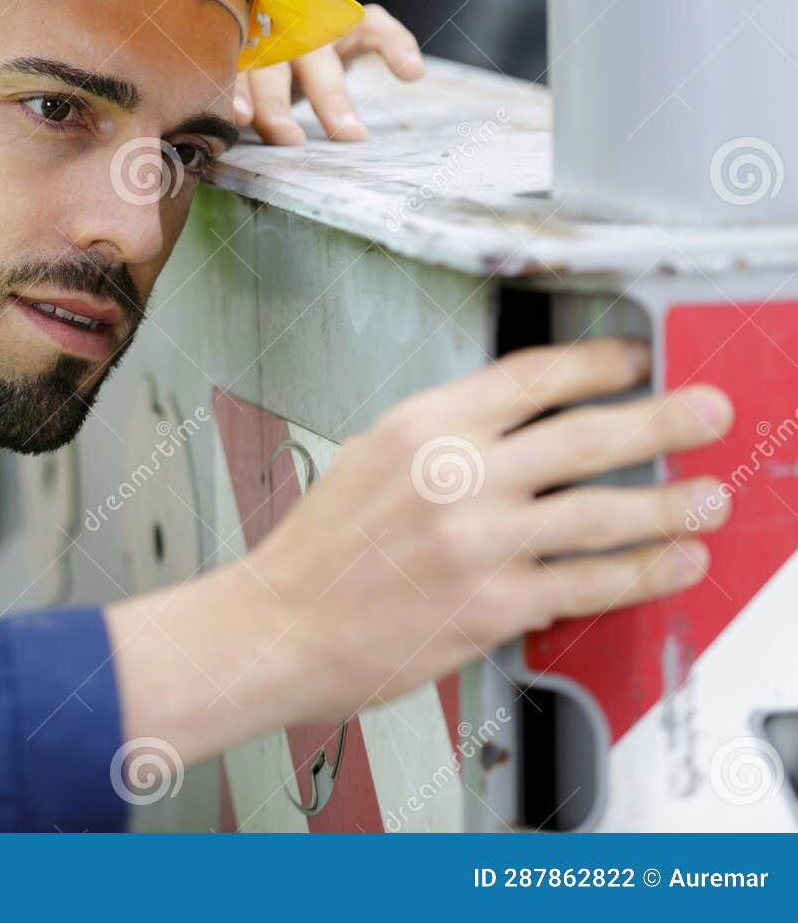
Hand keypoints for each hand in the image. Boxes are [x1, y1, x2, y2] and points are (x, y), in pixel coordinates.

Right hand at [107, 339, 731, 760]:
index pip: (530, 378)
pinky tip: (674, 561)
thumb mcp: (371, 460)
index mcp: (420, 427)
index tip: (634, 362)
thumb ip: (446, 439)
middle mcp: (453, 476)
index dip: (596, 365)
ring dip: (670, 503)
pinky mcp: (491, 605)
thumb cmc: (319, 553)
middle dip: (662, 420)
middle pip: (585, 436)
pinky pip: (587, 583)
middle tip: (706, 410)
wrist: (278, 626)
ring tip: (708, 497)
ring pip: (601, 512)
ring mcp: (477, 542)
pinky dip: (642, 572)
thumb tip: (527, 428)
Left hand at [233, 3, 424, 143]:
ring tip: (349, 134)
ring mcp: (313, 27)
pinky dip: (395, 44)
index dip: (236, 90)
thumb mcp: (240, 93)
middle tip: (289, 140)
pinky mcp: (349, 24)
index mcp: (239, 50)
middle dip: (278, 102)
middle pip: (273, 64)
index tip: (240, 119)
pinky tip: (412, 72)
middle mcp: (274, 32)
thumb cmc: (257, 80)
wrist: (284, 48)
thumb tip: (208, 150)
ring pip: (319, 55)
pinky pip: (374, 27)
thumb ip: (230, 107)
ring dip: (331, 95)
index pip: (233, 66)